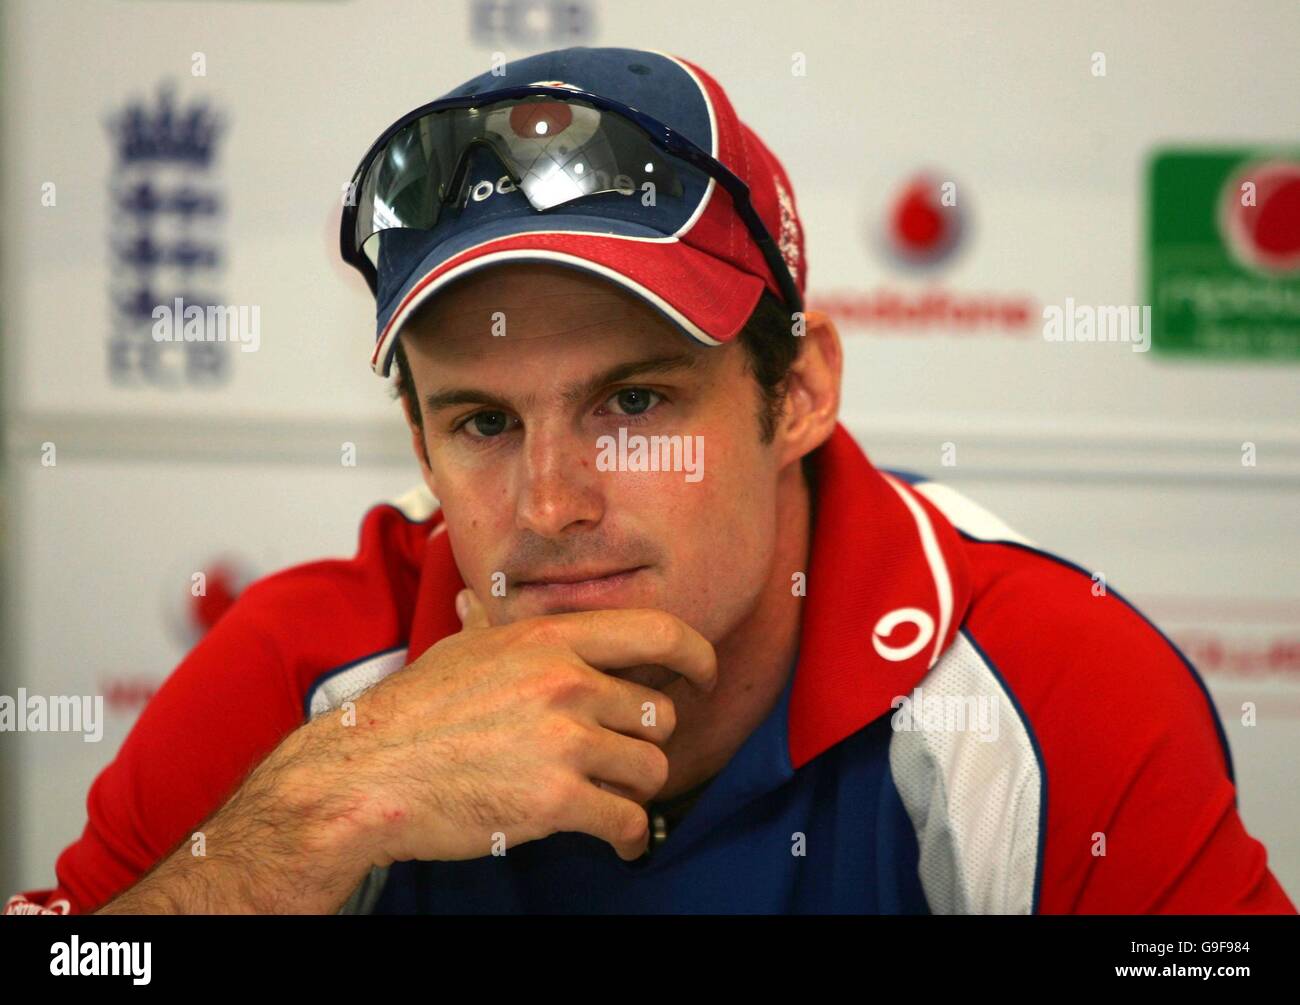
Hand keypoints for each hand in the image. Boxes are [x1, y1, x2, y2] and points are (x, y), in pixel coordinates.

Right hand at [286, 588, 717, 866]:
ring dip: (636, 789)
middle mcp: (566, 682)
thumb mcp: (460, 649)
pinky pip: (628, 820)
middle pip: (659, 713)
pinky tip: (617, 841)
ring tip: (610, 797)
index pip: (659, 632)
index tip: (702, 676)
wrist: (366, 777)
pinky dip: (629, 837)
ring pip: (651, 768)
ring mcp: (564, 741)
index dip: (696, 656)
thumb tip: (478, 596)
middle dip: (646, 740)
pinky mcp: (557, 800)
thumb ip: (492, 624)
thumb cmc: (410, 713)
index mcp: (550, 639)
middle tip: (622, 755)